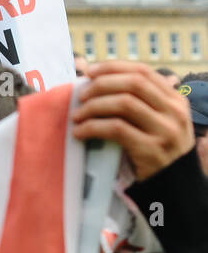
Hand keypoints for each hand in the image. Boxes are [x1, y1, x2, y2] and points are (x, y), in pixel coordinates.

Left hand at [72, 60, 194, 181]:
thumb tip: (96, 78)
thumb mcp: (158, 120)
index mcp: (176, 100)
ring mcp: (165, 131)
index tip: (90, 71)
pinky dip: (92, 127)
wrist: (175, 185)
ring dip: (93, 106)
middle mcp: (175, 112)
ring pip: (124, 103)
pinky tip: (80, 132)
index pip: (143, 72)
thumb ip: (139, 101)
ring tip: (77, 115)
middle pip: (133, 84)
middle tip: (80, 95)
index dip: (113, 67)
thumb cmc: (157, 147)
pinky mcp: (151, 150)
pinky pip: (116, 129)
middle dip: (101, 85)